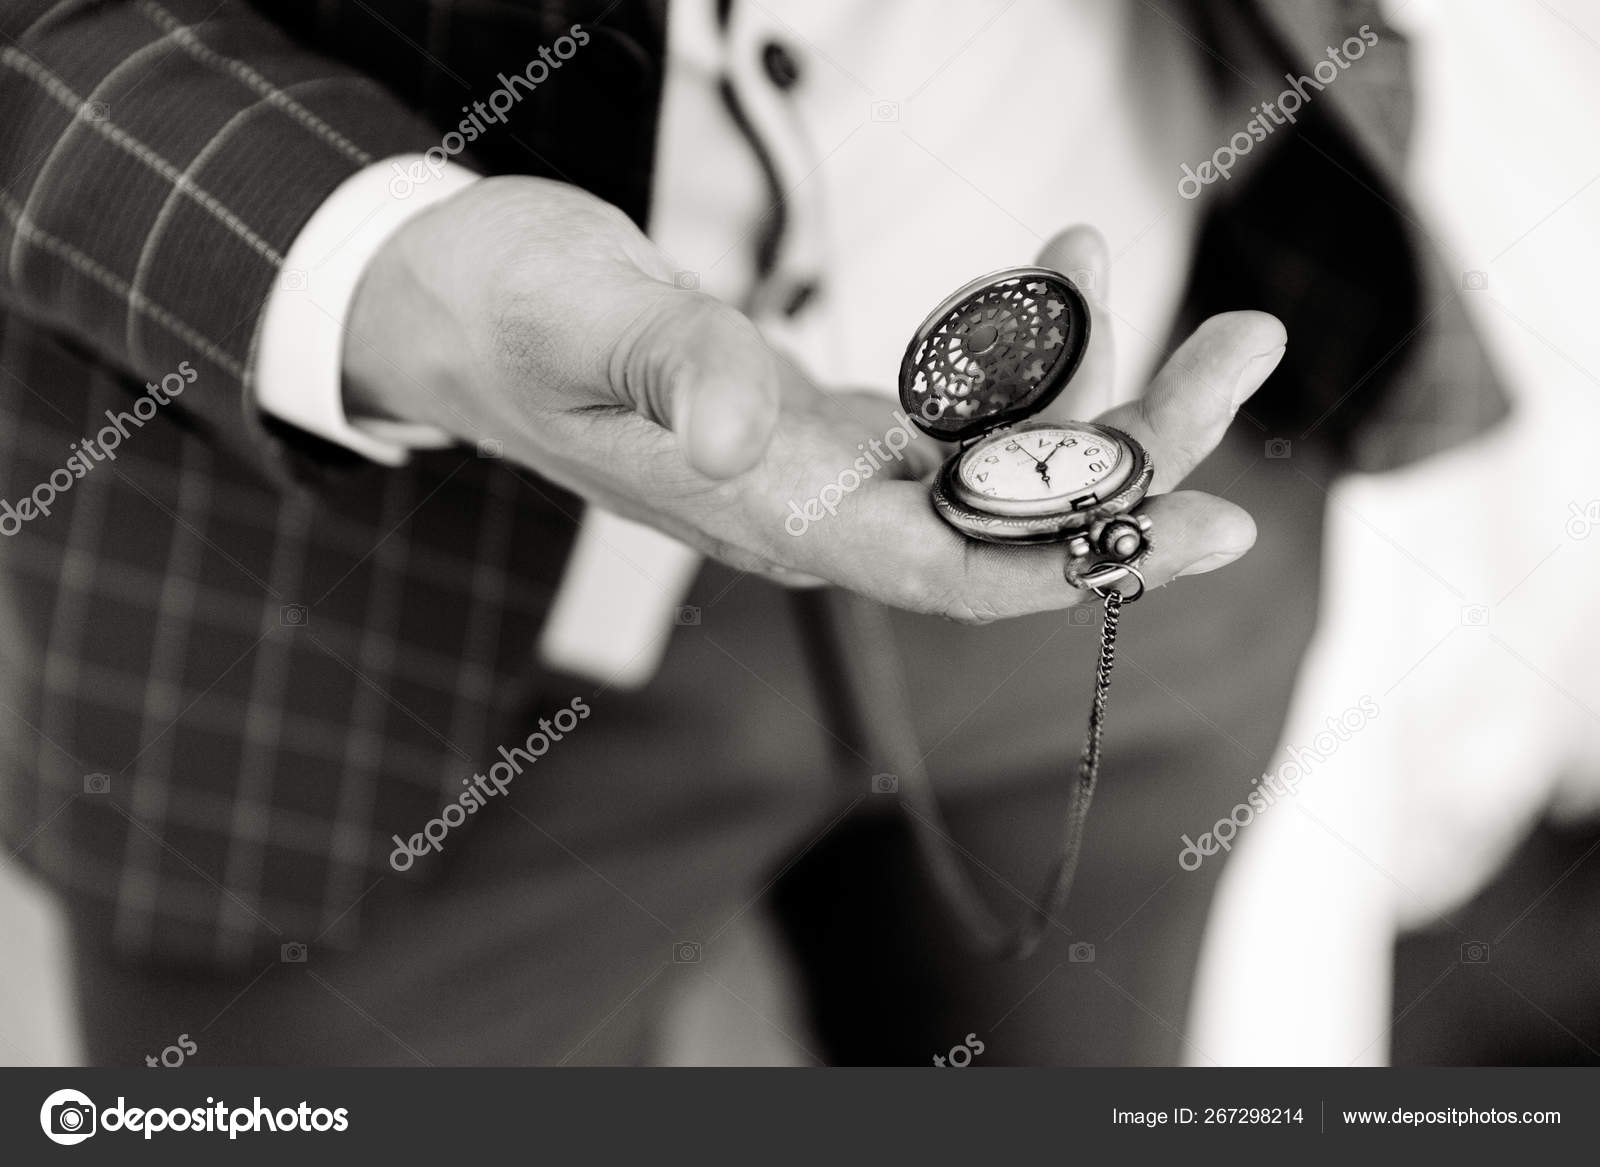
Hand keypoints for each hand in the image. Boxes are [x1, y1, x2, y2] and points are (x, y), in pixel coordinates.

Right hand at [344, 178, 1282, 621]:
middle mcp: (819, 511)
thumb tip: (744, 433)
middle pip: (1016, 519)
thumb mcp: (579, 326)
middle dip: (1142, 453)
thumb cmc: (503, 315)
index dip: (1089, 559)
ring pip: (1002, 462)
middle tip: (1246, 351)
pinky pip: (958, 404)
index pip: (961, 573)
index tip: (1212, 523)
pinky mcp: (827, 419)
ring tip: (1166, 293)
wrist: (451, 301)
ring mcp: (828, 469)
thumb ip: (670, 372)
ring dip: (1103, 389)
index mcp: (774, 516)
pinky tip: (1061, 262)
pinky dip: (1023, 344)